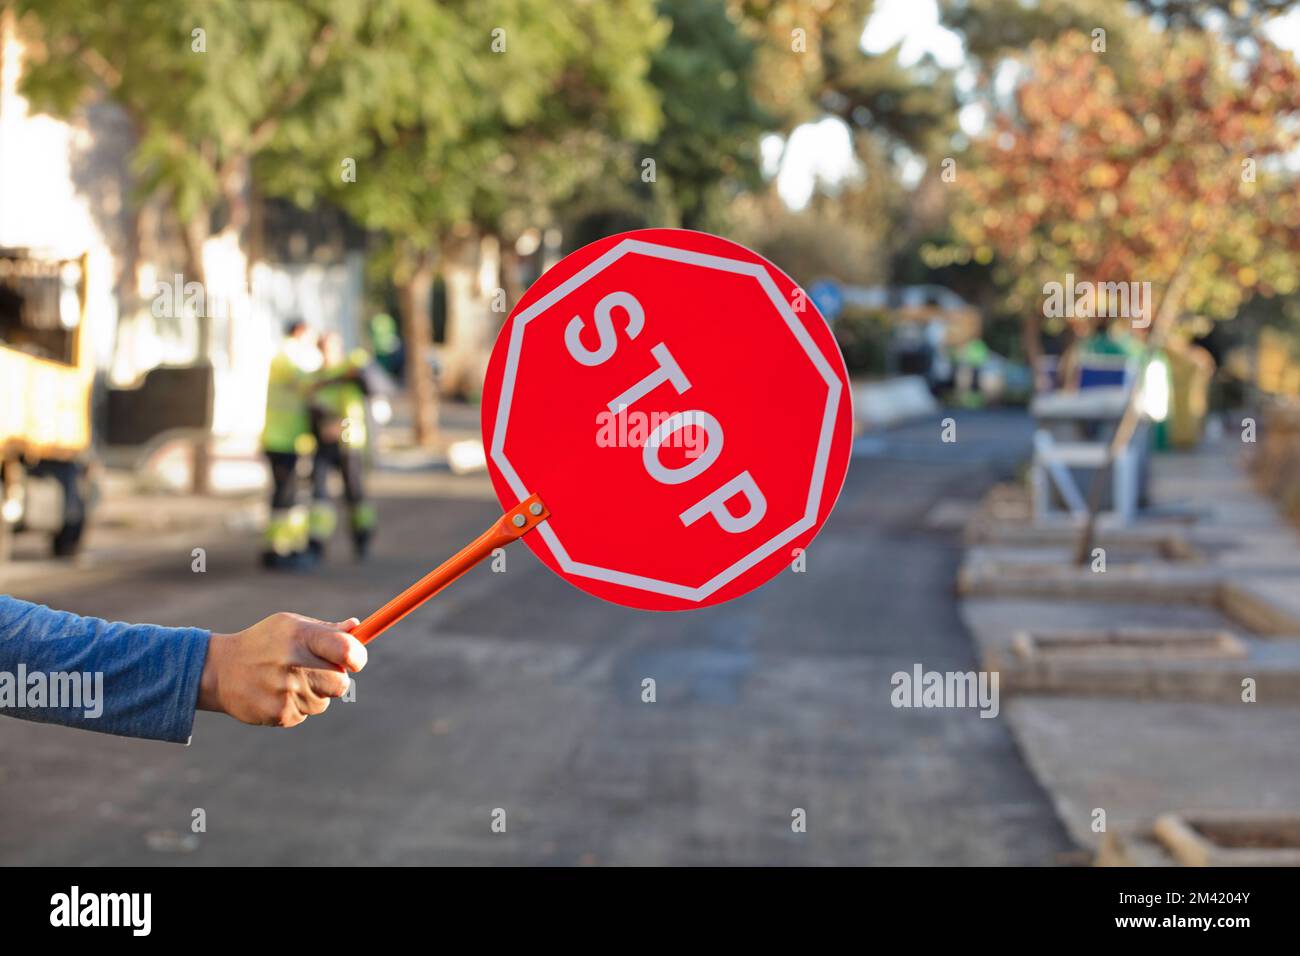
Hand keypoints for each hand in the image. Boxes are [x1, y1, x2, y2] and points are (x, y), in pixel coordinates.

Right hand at [198, 613, 366, 727]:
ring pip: (324, 701)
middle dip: (336, 678)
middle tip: (317, 670)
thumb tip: (356, 627)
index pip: (346, 650)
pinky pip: (305, 714)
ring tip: (289, 680)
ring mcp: (285, 691)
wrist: (219, 671)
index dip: (357, 657)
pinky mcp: (279, 714)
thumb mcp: (291, 626)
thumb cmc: (264, 643)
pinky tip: (277, 693)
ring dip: (315, 693)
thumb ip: (326, 630)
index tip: (354, 660)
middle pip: (341, 682)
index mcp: (300, 636)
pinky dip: (297, 706)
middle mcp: (293, 663)